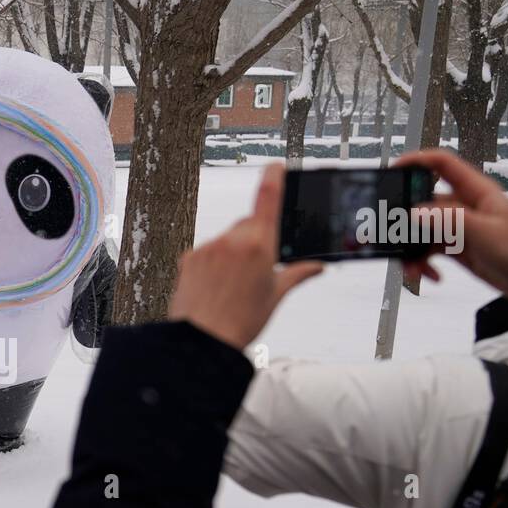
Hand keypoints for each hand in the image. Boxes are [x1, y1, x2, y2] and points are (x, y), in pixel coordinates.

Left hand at [168, 164, 322, 348]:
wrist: (202, 342)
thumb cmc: (241, 322)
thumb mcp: (275, 296)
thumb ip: (297, 274)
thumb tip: (317, 266)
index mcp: (259, 245)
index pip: (267, 198)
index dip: (273, 177)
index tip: (275, 166)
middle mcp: (232, 241)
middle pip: (249, 224)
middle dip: (256, 237)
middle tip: (257, 267)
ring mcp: (209, 248)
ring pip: (227, 239)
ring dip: (233, 251)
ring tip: (233, 285)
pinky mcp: (190, 257)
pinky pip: (207, 251)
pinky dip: (213, 262)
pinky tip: (215, 286)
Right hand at [396, 148, 507, 305]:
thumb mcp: (484, 232)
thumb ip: (449, 220)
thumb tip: (416, 211)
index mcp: (476, 192)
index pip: (443, 165)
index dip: (417, 161)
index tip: (394, 169)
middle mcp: (465, 207)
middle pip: (425, 203)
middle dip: (407, 221)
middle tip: (395, 236)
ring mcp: (460, 228)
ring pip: (424, 231)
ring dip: (414, 249)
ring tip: (415, 268)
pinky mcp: (457, 248)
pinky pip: (430, 250)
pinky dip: (425, 263)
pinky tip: (432, 274)